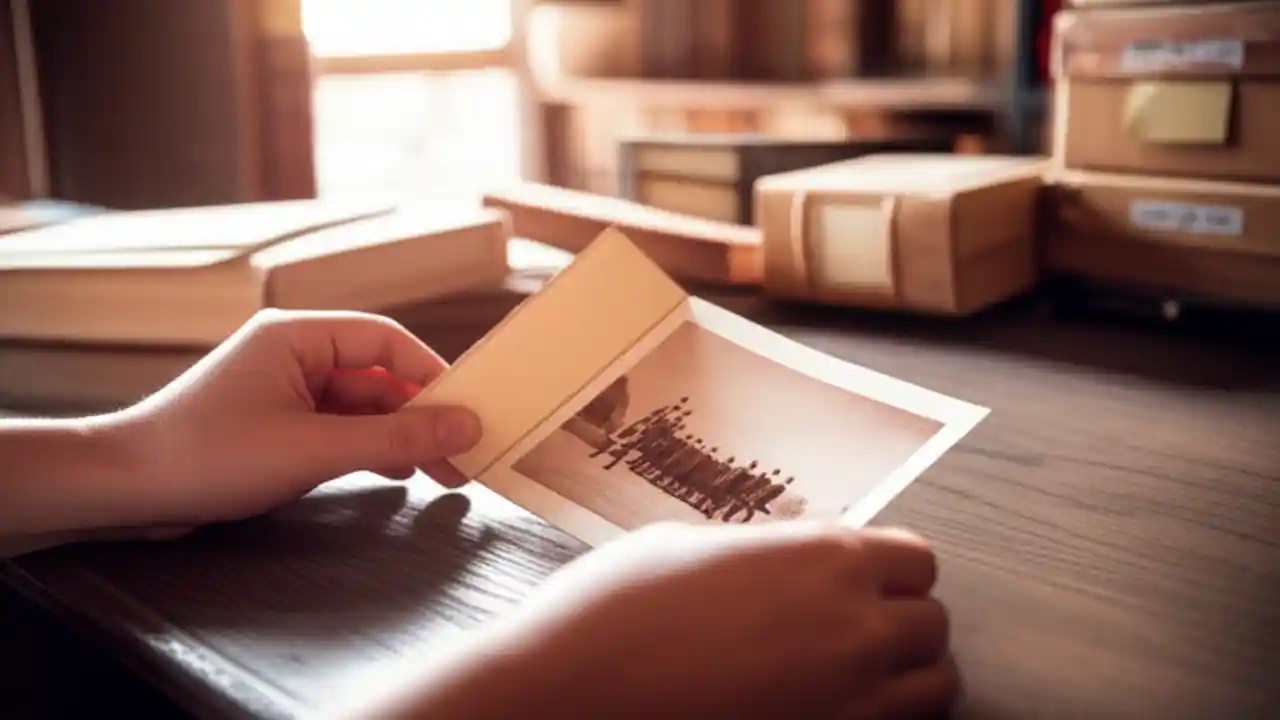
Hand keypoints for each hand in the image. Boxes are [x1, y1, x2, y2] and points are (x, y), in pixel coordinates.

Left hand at [93, 309, 481, 530]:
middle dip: (421, 416)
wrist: (124, 488)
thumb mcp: (314, 449)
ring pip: (360, 408)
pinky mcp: (273, 425)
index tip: (469, 412)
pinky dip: (367, 449)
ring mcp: (282, 391)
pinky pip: (336, 429)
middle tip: (464, 455)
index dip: (432, 375)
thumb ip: (394, 438)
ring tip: (441, 473)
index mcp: (298, 336)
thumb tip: (465, 427)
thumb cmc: (210, 456)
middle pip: (377, 378)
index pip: (385, 342)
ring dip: (398, 437)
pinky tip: (395, 474)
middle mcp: (293, 355)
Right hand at [372, 522, 957, 719]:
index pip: (917, 560)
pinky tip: (831, 711)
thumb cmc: (611, 613)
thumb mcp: (687, 547)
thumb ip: (762, 556)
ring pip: (934, 689)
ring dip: (904, 681)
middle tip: (856, 635)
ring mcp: (847, 701)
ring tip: (857, 680)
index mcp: (822, 558)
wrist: (567, 693)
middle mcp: (852, 627)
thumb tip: (782, 565)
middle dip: (901, 627)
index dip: (891, 572)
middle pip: (933, 625)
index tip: (867, 584)